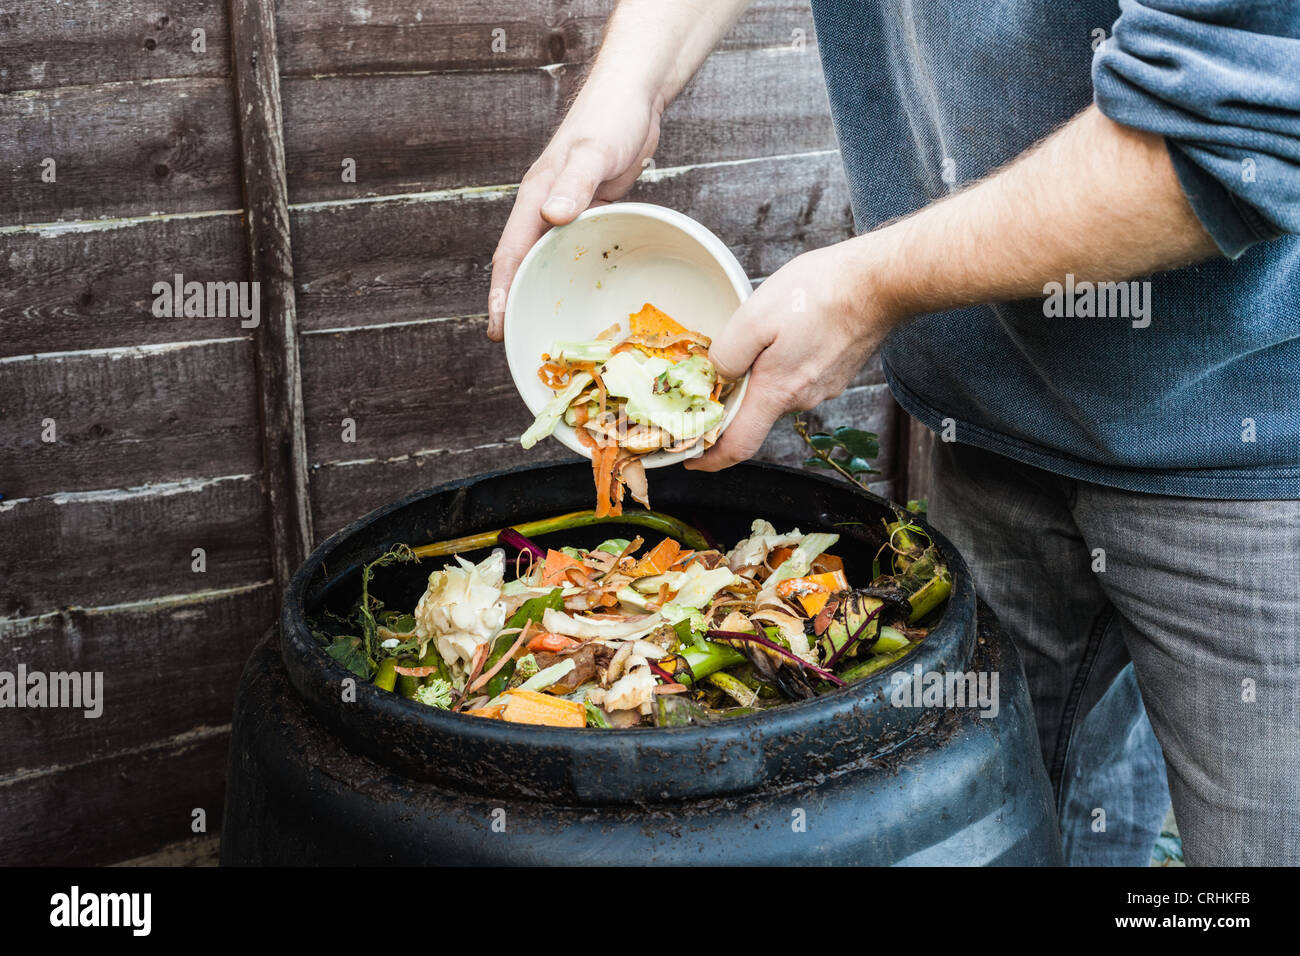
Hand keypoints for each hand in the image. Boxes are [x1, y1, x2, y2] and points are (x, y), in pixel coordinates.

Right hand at [486, 78, 662, 340]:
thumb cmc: (611, 118)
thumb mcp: (594, 151)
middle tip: (520, 344)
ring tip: (547, 330)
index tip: (498, 328)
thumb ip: (575, 182)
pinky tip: (586, 295)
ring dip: (545, 292)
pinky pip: (577, 251)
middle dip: (516, 303)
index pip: (511, 255)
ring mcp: (568, 212)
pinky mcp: (592, 212)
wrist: (634, 97)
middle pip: (525, 264)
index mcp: (537, 198)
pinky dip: (576, 274)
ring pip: (550, 260)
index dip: (502, 293)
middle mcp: (547, 209)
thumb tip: (552, 217)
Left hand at [686, 239, 899, 470]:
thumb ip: (728, 353)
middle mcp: (802, 399)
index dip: (709, 459)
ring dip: (758, 376)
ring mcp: (824, 387)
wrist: (881, 281)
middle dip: (730, 400)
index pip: (738, 446)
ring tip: (751, 341)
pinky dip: (781, 364)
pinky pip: (798, 376)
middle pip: (754, 413)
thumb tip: (716, 375)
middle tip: (709, 374)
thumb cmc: (819, 293)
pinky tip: (782, 334)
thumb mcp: (755, 316)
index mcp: (778, 392)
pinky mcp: (836, 371)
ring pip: (777, 391)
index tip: (689, 460)